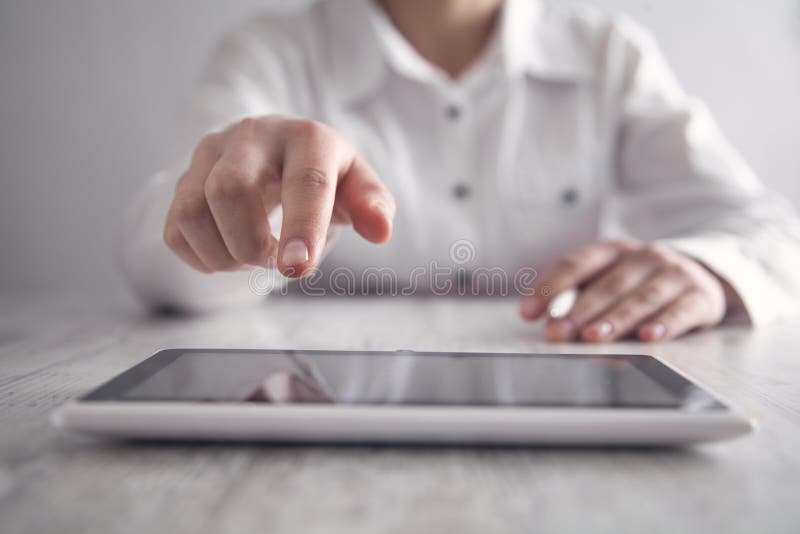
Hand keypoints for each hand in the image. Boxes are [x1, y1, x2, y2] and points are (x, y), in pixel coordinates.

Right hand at [163, 116, 394, 276]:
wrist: (279, 152)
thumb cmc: (323, 173)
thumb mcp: (356, 183)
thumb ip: (371, 204)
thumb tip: (380, 231)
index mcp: (305, 137)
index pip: (303, 180)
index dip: (302, 227)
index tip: (299, 268)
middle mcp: (251, 136)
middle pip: (230, 191)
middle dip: (253, 244)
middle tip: (280, 262)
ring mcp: (210, 155)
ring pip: (194, 210)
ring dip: (224, 254)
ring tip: (255, 258)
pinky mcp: (183, 179)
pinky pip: (175, 229)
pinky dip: (201, 257)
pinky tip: (230, 254)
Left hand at [519, 239, 727, 341]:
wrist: (702, 277)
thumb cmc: (639, 287)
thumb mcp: (609, 283)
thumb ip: (579, 300)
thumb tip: (546, 325)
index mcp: (613, 251)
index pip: (576, 264)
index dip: (550, 287)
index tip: (528, 312)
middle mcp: (644, 256)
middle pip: (607, 284)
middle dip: (580, 310)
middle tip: (558, 332)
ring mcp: (675, 274)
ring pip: (641, 297)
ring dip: (615, 319)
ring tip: (593, 337)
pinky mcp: (702, 296)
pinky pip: (682, 310)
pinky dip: (665, 324)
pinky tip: (648, 337)